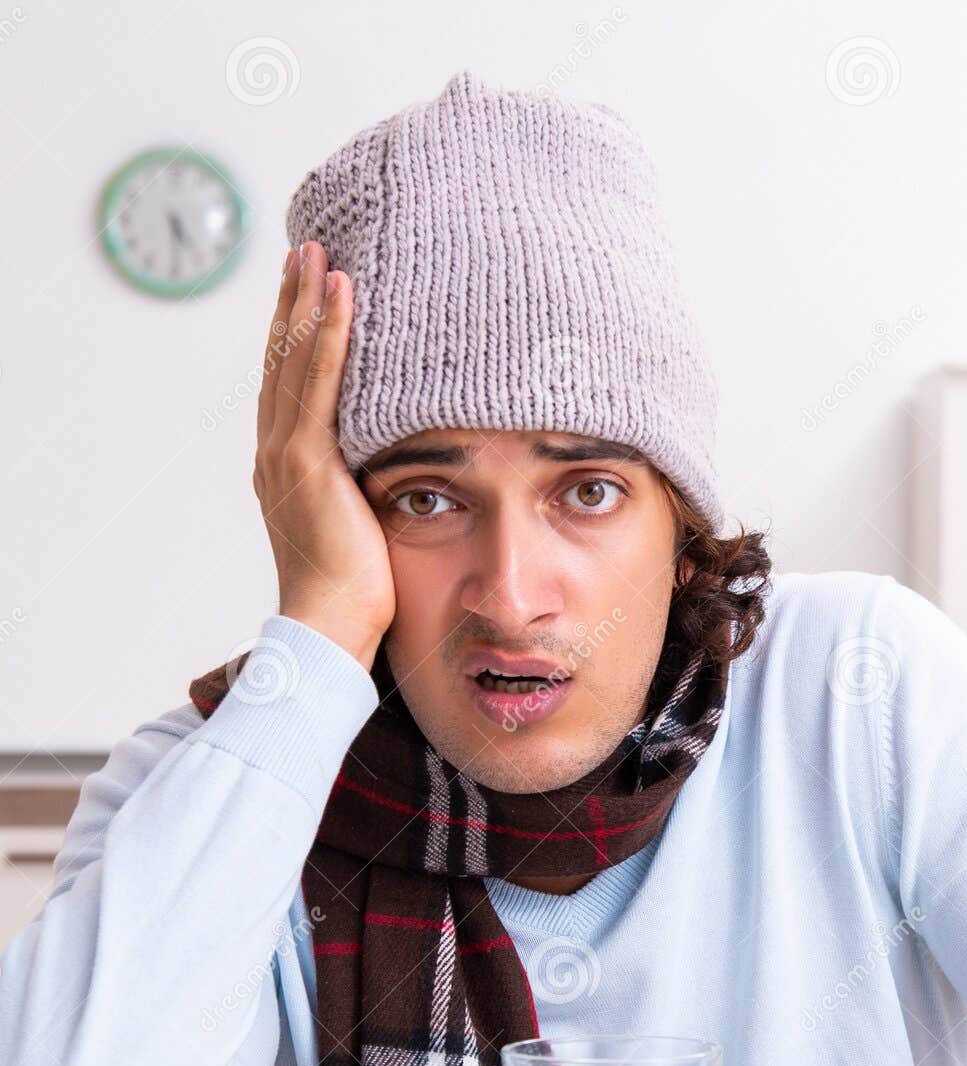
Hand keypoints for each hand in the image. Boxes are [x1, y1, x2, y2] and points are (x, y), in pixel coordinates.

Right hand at [255, 241, 394, 669]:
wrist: (331, 628)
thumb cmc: (356, 592)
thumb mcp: (363, 525)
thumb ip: (370, 489)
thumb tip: (404, 472)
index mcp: (286, 467)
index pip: (289, 385)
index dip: (295, 335)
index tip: (307, 290)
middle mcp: (275, 453)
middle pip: (282, 360)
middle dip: (292, 302)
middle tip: (305, 250)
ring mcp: (286, 455)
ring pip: (294, 360)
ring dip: (306, 302)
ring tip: (318, 253)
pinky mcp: (307, 463)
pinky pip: (319, 383)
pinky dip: (328, 335)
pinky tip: (341, 295)